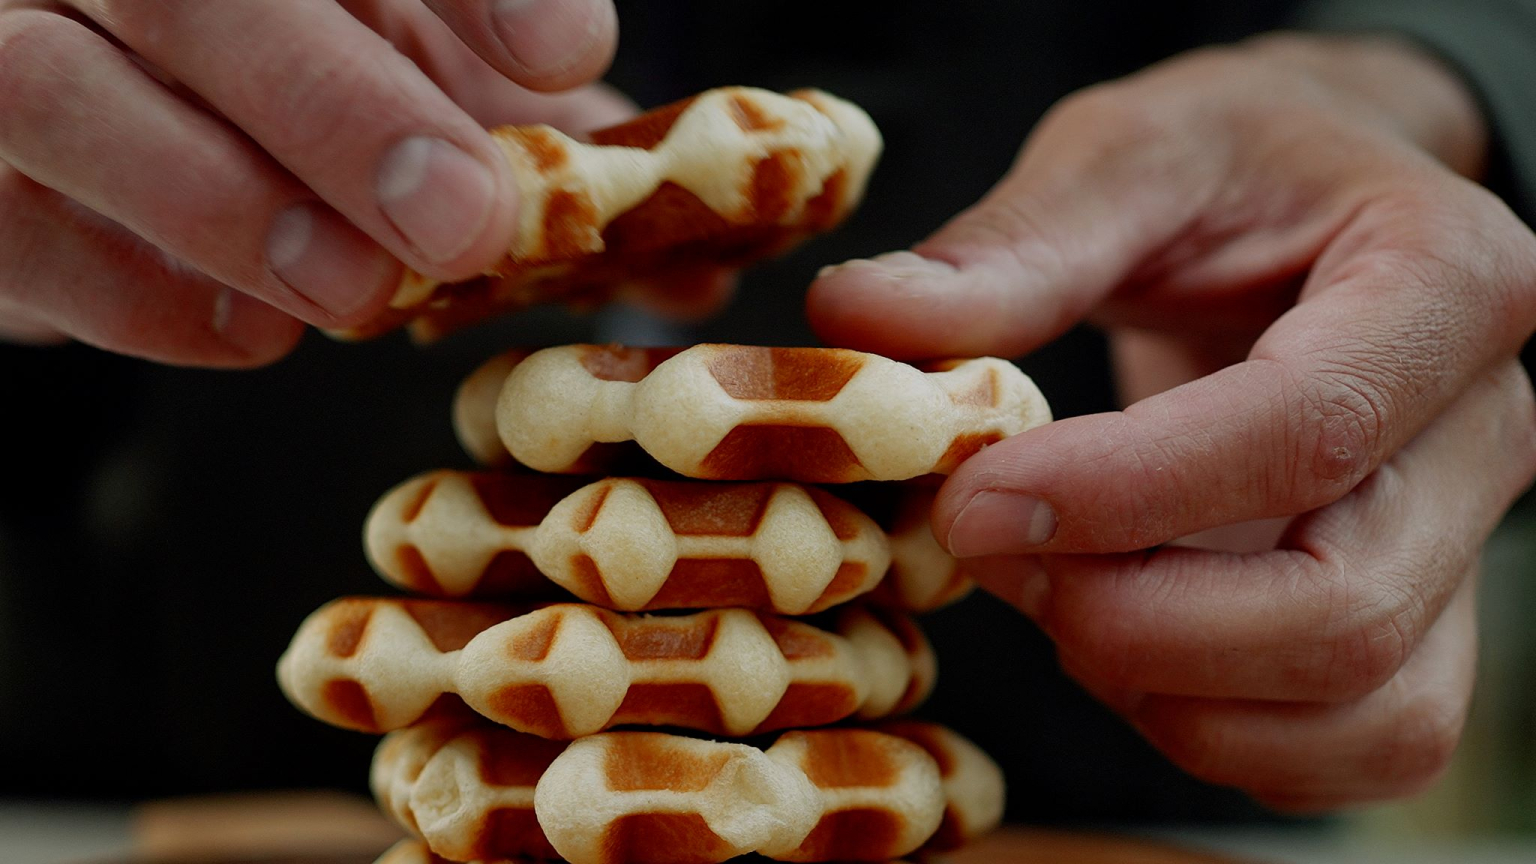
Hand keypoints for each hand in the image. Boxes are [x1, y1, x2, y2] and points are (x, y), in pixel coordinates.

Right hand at [0, 0, 626, 364]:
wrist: (85, 162)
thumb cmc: (277, 108)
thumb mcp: (414, 91)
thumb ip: (534, 153)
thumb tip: (694, 273)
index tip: (564, 57)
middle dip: (338, 104)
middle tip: (462, 222)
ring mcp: (5, 45)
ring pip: (60, 90)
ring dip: (233, 207)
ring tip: (358, 297)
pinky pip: (24, 233)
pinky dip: (153, 295)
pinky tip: (256, 330)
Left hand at [809, 34, 1535, 808]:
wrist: (1319, 202)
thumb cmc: (1235, 162)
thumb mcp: (1124, 157)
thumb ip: (1009, 248)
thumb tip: (858, 324)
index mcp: (1446, 278)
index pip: (1310, 429)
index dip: (1128, 492)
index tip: (975, 501)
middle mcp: (1486, 429)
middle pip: (1343, 607)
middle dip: (1131, 619)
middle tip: (984, 548)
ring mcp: (1464, 542)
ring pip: (1365, 715)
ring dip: (1169, 694)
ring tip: (1053, 594)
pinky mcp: (1423, 619)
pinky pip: (1355, 748)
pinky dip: (1219, 734)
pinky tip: (1120, 649)